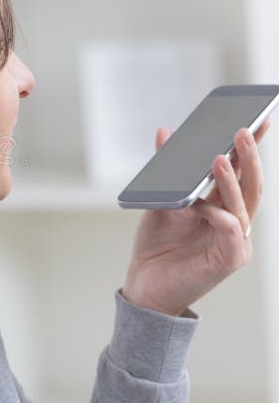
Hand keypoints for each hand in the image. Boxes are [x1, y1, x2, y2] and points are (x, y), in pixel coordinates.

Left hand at [121, 117, 271, 315]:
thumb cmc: (156, 245)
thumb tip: (166, 132)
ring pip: (242, 205)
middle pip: (250, 185)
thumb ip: (167, 170)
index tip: (257, 118)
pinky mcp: (229, 259)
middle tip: (242, 130)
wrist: (144, 284)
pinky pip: (230, 229)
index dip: (251, 147)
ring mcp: (235, 241)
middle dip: (248, 156)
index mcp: (221, 205)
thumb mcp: (160, 200)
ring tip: (219, 157)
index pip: (241, 171)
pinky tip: (201, 204)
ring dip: (232, 180)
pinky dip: (217, 214)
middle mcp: (234, 221)